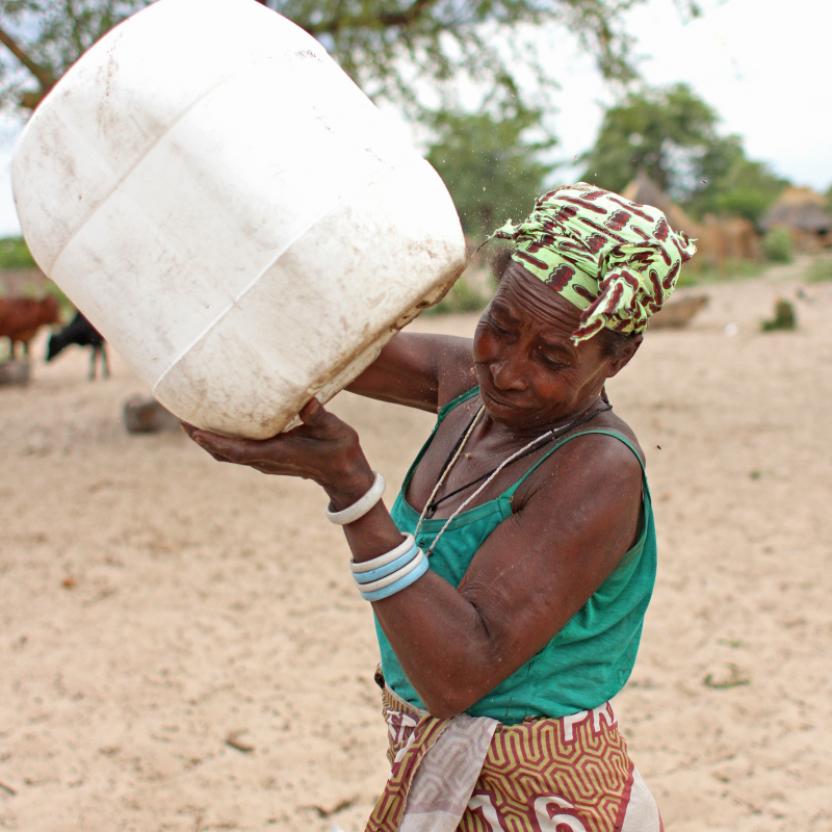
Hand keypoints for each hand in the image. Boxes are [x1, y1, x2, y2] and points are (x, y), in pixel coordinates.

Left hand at [181, 399, 373, 507]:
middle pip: (222, 452)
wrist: (345, 477)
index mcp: (277, 453)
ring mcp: (264, 462)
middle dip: (199, 436)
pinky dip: (220, 440)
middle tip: (178, 413)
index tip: (192, 428)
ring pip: (226, 453)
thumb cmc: (342, 451)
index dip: (212, 441)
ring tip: (189, 417)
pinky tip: (216, 424)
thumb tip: (307, 400)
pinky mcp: (267, 459)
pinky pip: (235, 451)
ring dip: (206, 439)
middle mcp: (264, 460)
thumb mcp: (335, 430)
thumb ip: (319, 416)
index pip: (236, 450)